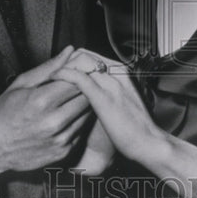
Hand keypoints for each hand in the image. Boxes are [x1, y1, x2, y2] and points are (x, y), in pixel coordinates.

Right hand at [0, 47, 91, 171]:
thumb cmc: (4, 112)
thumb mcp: (22, 84)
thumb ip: (49, 68)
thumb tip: (70, 51)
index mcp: (42, 100)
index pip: (77, 81)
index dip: (79, 74)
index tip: (77, 72)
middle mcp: (53, 121)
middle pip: (86, 98)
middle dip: (84, 89)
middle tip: (76, 86)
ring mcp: (59, 139)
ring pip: (87, 115)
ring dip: (82, 106)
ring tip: (68, 101)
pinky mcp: (63, 151)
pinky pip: (81, 131)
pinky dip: (77, 122)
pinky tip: (64, 118)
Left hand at [58, 50, 166, 166]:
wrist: (148, 143)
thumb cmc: (133, 127)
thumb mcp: (121, 101)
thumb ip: (106, 89)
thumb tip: (88, 84)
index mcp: (120, 72)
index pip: (89, 54)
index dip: (70, 60)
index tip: (58, 70)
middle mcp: (116, 72)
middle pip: (83, 54)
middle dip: (64, 60)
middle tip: (49, 73)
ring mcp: (110, 83)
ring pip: (81, 61)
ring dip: (62, 66)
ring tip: (48, 76)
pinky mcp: (103, 97)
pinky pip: (79, 78)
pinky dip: (63, 75)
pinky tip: (53, 79)